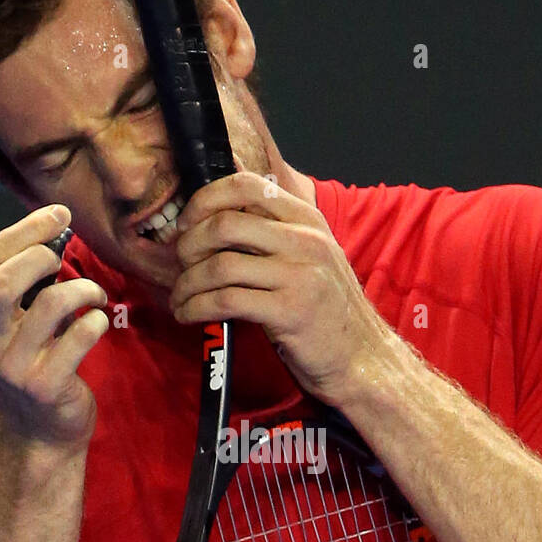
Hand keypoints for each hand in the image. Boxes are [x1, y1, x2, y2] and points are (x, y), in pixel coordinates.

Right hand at [0, 205, 108, 447]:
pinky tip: (98, 324)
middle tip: (66, 258)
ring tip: (95, 295)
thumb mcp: (15, 319)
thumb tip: (56, 225)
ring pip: (50, 305)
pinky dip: (97, 322)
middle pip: (4, 280)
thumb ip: (25, 278)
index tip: (59, 215)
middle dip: (42, 255)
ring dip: (83, 289)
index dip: (28, 229)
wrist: (39, 428)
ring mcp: (13, 366)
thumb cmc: (34, 359)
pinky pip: (80, 337)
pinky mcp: (45, 386)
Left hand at [168, 170, 392, 405]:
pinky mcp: (289, 312)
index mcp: (307, 220)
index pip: (246, 185)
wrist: (361, 357)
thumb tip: (216, 215)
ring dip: (188, 283)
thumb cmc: (325, 309)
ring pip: (220, 265)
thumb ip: (273, 233)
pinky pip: (226, 301)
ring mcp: (300, 276)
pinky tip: (189, 315)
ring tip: (180, 298)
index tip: (187, 224)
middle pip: (226, 223)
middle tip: (180, 264)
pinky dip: (197, 307)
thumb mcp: (309, 257)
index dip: (205, 199)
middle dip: (189, 245)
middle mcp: (306, 241)